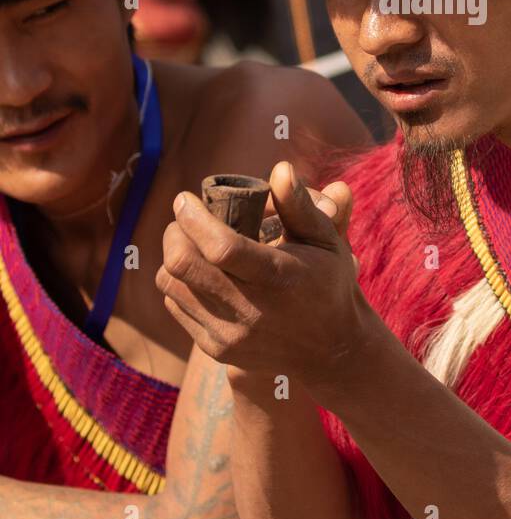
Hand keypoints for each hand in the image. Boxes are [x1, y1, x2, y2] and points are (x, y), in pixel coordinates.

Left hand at [156, 162, 370, 389]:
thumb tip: (280, 169)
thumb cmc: (327, 282)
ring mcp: (229, 333)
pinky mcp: (216, 348)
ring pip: (172, 284)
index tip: (185, 199)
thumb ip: (300, 205)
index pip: (221, 247)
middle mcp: (250, 309)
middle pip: (183, 265)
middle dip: (174, 232)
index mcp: (278, 277)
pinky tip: (200, 272)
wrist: (330, 349)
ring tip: (190, 243)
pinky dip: (180, 282)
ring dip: (173, 256)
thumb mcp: (326, 240)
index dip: (194, 219)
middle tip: (184, 219)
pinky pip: (176, 305)